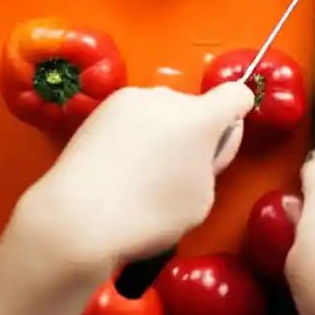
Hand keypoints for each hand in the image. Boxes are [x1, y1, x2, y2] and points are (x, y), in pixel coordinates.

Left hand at [17, 83, 252, 270]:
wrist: (77, 219)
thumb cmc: (150, 216)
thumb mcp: (202, 199)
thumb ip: (211, 162)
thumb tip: (201, 146)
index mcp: (200, 117)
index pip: (237, 95)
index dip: (236, 117)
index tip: (219, 145)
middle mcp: (165, 97)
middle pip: (195, 107)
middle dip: (194, 131)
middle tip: (177, 173)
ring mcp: (129, 100)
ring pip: (162, 111)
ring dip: (163, 132)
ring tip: (142, 174)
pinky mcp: (99, 110)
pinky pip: (133, 118)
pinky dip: (135, 136)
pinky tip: (119, 168)